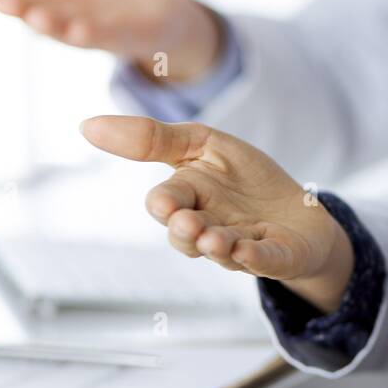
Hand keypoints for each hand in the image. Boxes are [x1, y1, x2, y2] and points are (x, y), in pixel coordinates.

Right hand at [0, 0, 219, 81]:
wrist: (150, 6)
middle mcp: (60, 9)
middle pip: (34, 7)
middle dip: (18, 3)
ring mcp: (89, 22)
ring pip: (63, 25)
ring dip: (48, 22)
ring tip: (35, 16)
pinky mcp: (119, 31)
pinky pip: (101, 34)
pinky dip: (89, 32)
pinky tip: (80, 30)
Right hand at [80, 115, 354, 312]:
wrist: (300, 211)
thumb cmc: (245, 180)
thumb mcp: (202, 146)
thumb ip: (152, 139)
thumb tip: (86, 126)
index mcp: (189, 198)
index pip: (167, 201)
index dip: (164, 203)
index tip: (163, 203)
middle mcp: (209, 228)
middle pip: (186, 236)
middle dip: (185, 230)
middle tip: (187, 222)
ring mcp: (241, 246)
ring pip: (221, 252)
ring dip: (217, 245)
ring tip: (214, 238)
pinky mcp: (277, 257)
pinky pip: (263, 261)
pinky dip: (255, 258)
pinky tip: (248, 250)